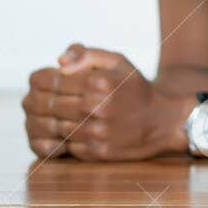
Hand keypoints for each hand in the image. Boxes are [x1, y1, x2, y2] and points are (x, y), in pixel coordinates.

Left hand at [21, 44, 183, 161]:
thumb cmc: (133, 86)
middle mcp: (98, 108)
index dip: (45, 81)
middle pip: (52, 106)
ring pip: (58, 127)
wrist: (161, 118)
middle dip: (47, 103)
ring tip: (64, 116)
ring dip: (57, 122)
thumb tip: (59, 64)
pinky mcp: (100, 152)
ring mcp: (98, 133)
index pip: (54, 81)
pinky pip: (70, 146)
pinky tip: (79, 130)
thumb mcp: (116, 61)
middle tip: (49, 101)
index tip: (48, 83)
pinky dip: (69, 139)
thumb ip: (86, 54)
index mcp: (100, 82)